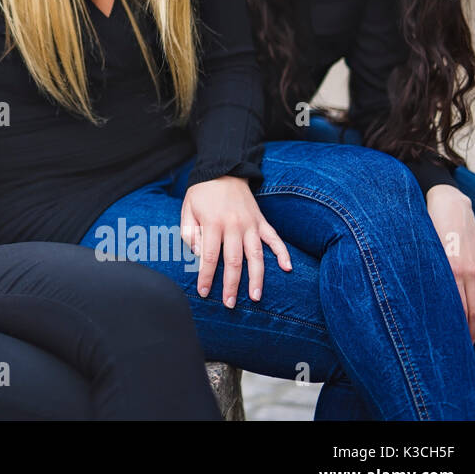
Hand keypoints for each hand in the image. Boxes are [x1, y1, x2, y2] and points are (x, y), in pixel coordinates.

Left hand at [181, 175, 291, 306]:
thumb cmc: (202, 193)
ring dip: (256, 277)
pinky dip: (282, 253)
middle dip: (231, 285)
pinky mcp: (262, 221)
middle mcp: (234, 225)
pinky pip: (275, 239)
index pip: (208, 256)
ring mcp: (251, 224)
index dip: (206, 276)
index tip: (204, 292)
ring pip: (256, 255)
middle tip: (229, 304)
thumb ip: (188, 232)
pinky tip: (287, 268)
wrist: (223, 169)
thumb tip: (197, 254)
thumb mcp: (187, 209)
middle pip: (234, 261)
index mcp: (213, 223)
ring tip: (256, 297)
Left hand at [426, 184, 474, 341]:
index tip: (453, 341)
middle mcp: (469, 269)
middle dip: (472, 330)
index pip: (459, 308)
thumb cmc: (427, 229)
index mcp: (451, 269)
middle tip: (464, 345)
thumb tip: (422, 302)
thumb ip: (428, 276)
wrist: (448, 204)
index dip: (459, 328)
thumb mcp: (423, 252)